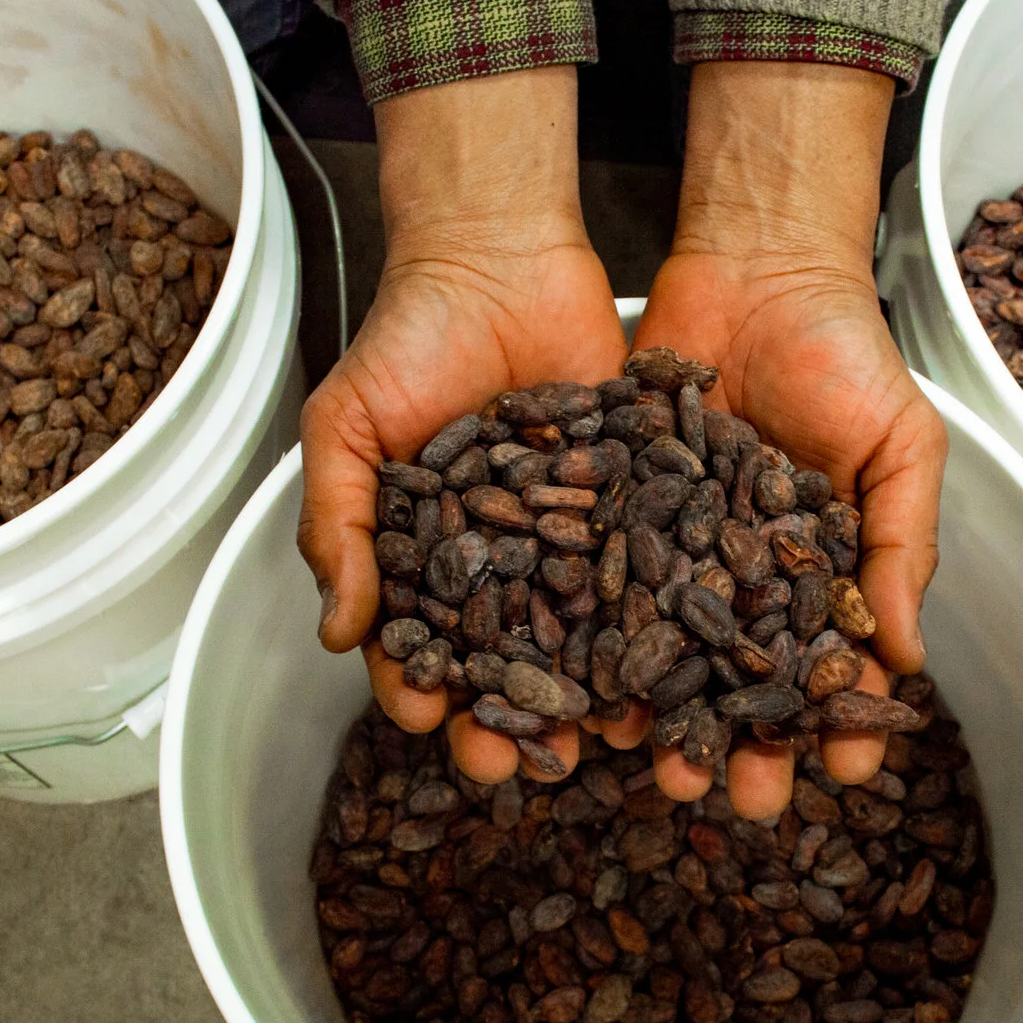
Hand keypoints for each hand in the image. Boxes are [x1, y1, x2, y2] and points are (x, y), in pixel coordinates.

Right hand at [299, 66, 628, 783]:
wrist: (497, 257)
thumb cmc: (406, 341)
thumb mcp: (346, 428)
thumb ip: (335, 527)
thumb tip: (338, 634)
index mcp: (431, 566)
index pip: (424, 651)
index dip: (427, 693)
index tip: (435, 725)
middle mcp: (507, 567)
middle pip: (516, 666)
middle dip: (523, 721)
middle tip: (536, 766)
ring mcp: (577, 542)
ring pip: (594, 637)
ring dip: (607, 694)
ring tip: (623, 739)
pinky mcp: (640, 505)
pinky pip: (656, 574)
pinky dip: (672, 620)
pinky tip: (687, 662)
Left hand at [634, 61, 947, 817]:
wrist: (757, 265)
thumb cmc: (847, 352)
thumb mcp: (900, 445)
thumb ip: (902, 546)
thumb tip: (904, 656)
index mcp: (815, 577)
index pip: (824, 674)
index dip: (831, 726)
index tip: (837, 771)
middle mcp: (737, 578)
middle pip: (730, 684)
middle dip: (727, 745)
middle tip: (717, 792)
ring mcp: (670, 550)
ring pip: (656, 653)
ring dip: (649, 713)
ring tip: (641, 759)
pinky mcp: (607, 513)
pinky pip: (592, 585)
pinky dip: (583, 635)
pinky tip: (576, 682)